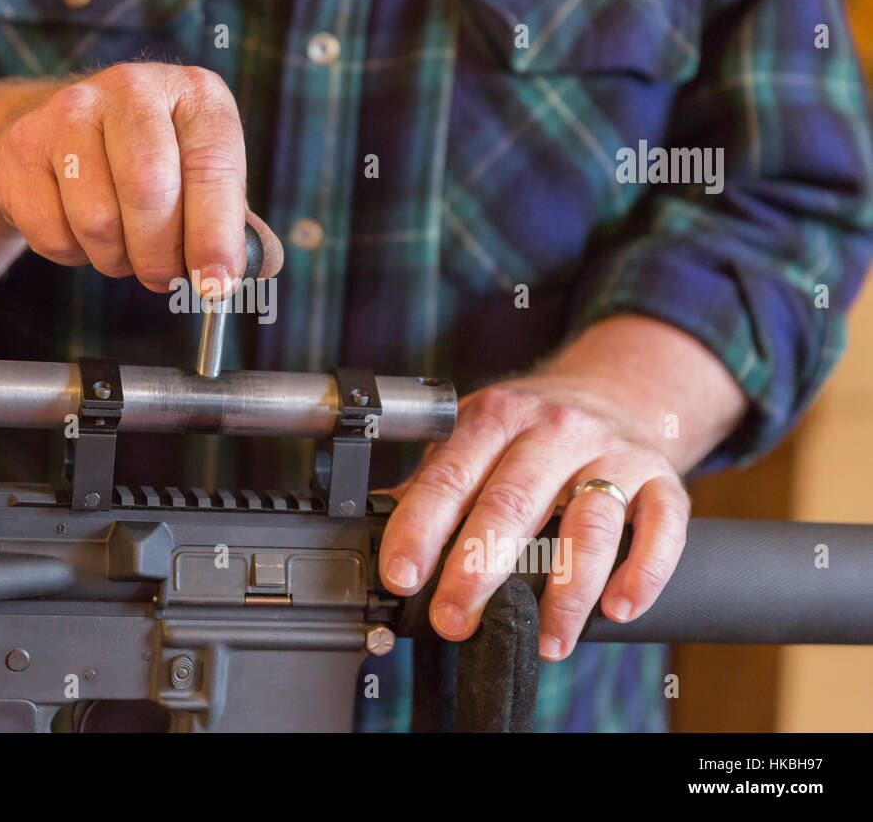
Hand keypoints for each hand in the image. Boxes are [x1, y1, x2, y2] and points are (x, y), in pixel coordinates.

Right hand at [0, 63, 282, 295]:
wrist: (60, 136)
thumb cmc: (150, 164)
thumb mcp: (202, 180)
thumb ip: (237, 225)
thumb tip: (264, 264)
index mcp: (193, 94)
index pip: (211, 165)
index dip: (215, 234)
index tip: (216, 284)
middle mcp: (132, 88)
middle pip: (148, 189)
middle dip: (160, 255)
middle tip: (163, 278)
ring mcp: (69, 111)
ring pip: (98, 219)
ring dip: (115, 259)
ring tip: (122, 248)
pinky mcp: (22, 147)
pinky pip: (51, 233)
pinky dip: (72, 255)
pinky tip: (81, 232)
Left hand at [379, 373, 687, 658]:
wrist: (618, 390)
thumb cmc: (534, 427)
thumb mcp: (475, 435)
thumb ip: (433, 481)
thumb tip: (368, 527)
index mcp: (495, 418)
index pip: (449, 476)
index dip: (420, 528)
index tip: (402, 575)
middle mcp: (554, 430)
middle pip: (512, 504)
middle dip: (478, 570)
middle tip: (455, 619)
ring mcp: (612, 453)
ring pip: (589, 524)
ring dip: (567, 592)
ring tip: (546, 640)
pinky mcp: (662, 480)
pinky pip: (661, 528)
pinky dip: (642, 572)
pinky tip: (618, 608)